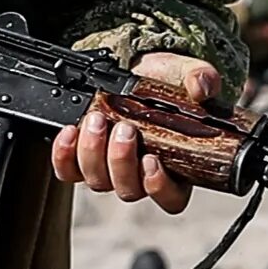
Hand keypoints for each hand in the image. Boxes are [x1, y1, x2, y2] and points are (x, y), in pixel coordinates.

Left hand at [50, 51, 220, 214]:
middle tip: (124, 129)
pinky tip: (70, 131)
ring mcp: (109, 169)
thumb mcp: (188, 73)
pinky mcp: (82, 157)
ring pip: (98, 181)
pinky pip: (68, 171)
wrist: (137, 69)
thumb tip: (203, 87)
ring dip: (94, 153)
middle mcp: (140, 175)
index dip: (160, 188)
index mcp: (176, 167)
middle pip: (128, 190)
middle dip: (121, 161)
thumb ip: (201, 79)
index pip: (171, 199)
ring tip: (97, 120)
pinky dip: (65, 155)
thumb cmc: (166, 80)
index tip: (152, 161)